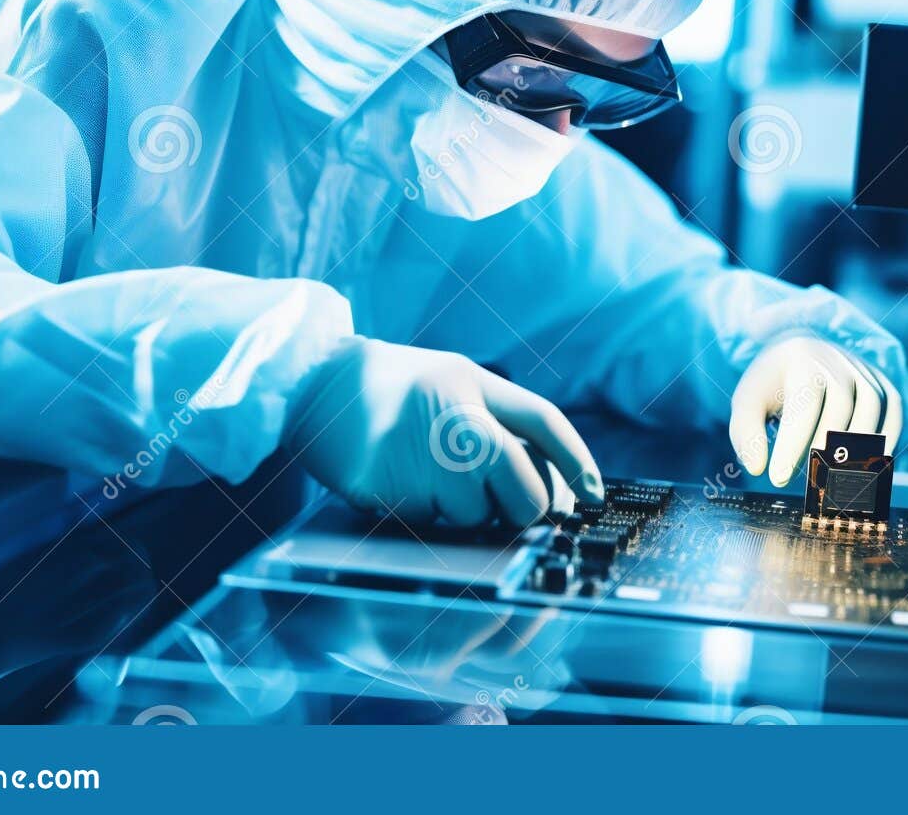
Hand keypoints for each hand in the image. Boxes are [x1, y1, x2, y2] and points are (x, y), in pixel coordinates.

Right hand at [286, 340, 602, 526]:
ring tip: (427, 475)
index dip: (577, 464)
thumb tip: (552, 487)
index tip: (594, 497)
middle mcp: (450, 420)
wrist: (313, 385)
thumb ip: (504, 419)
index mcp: (471, 384)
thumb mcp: (457, 378)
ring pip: (475, 519)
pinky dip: (425, 520)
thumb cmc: (397, 386)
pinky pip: (430, 529)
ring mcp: (417, 459)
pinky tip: (401, 486)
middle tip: (498, 500)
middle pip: (524, 493)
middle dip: (521, 508)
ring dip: (464, 513)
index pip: (544, 424)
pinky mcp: (383, 492)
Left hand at [728, 336, 895, 487]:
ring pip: (871, 407)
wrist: (799, 354)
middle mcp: (836, 359)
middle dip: (824, 447)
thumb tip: (757, 467)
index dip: (794, 444)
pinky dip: (886, 439)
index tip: (778, 477)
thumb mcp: (748, 402)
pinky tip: (868, 466)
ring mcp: (863, 369)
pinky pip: (893, 409)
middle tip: (808, 481)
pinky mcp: (881, 381)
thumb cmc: (771, 386)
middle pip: (841, 405)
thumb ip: (745, 433)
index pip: (804, 404)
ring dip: (856, 446)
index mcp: (801, 359)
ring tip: (835, 477)